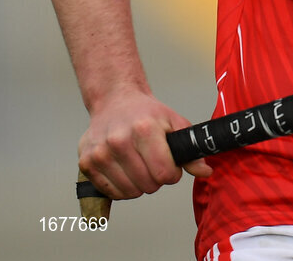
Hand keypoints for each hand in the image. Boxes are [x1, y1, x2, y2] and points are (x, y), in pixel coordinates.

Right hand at [78, 85, 212, 199]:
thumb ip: (191, 149)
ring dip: (139, 185)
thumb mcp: (174, 122)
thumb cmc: (146, 113)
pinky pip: (111, 192)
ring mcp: (100, 153)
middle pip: (148, 185)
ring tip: (140, 165)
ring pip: (129, 192)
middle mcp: (119, 141)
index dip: (172, 174)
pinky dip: (122, 187)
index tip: (171, 166)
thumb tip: (205, 172)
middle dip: (157, 179)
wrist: (115, 100)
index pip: (164, 172)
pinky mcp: (86, 163)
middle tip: (155, 163)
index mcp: (144, 129)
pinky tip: (125, 170)